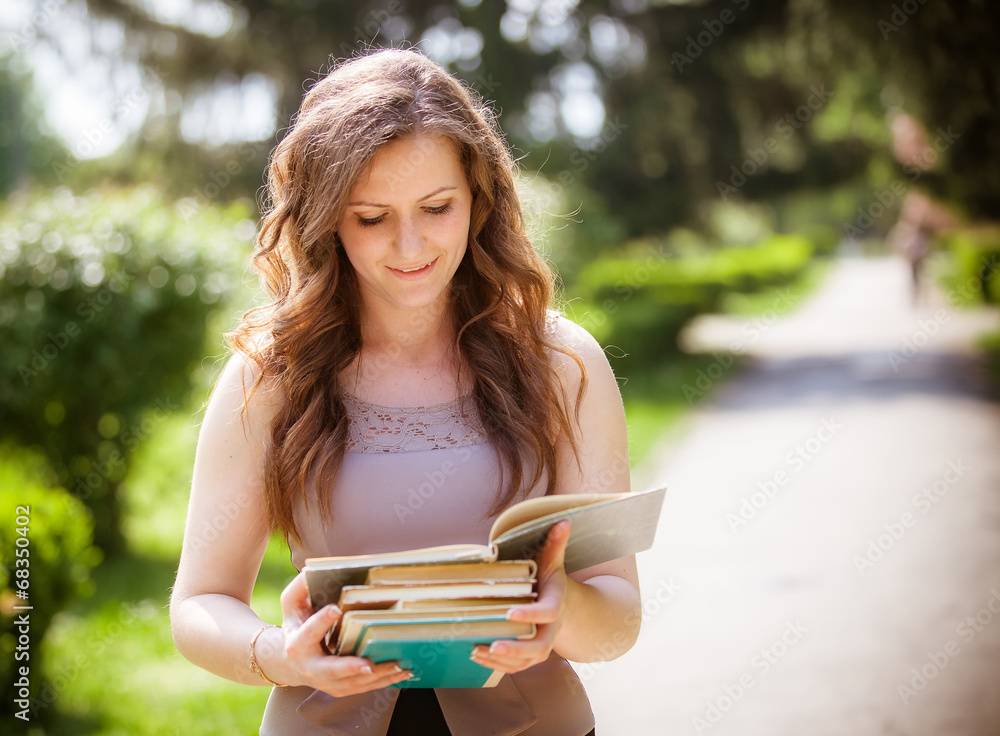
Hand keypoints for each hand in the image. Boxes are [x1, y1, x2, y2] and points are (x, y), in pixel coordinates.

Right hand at [262, 571, 412, 695]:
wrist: (289, 661)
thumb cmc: (296, 625)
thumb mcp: (292, 603)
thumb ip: (300, 587)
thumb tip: (312, 569)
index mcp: (298, 642)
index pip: (309, 632)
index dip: (321, 621)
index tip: (335, 608)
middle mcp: (311, 666)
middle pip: (330, 670)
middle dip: (350, 668)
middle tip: (369, 664)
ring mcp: (325, 682)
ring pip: (352, 683)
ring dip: (376, 676)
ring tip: (398, 665)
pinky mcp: (339, 688)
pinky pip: (362, 688)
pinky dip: (383, 681)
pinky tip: (402, 671)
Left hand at [470, 520, 572, 673]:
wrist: (562, 604)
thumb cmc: (551, 580)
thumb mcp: (553, 561)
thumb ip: (555, 544)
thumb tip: (563, 520)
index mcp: (556, 605)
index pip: (548, 613)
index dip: (531, 614)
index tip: (510, 613)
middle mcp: (551, 629)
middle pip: (539, 648)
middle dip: (517, 649)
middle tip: (494, 645)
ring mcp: (541, 644)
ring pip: (526, 661)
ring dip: (502, 661)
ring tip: (477, 651)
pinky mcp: (530, 655)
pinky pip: (517, 666)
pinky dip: (498, 666)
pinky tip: (478, 656)